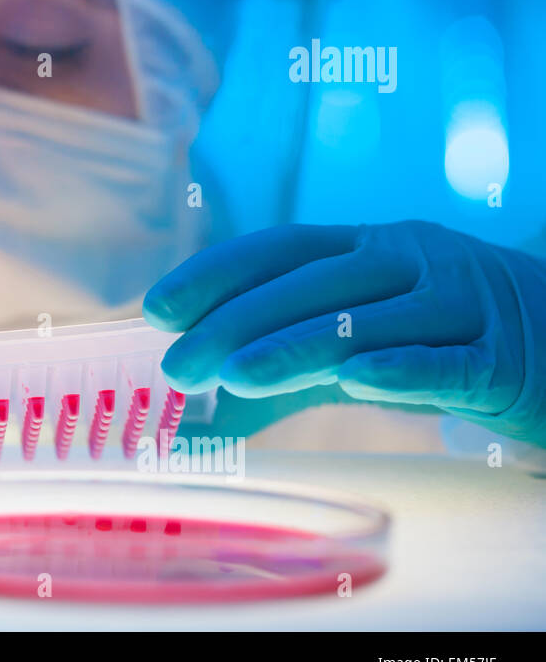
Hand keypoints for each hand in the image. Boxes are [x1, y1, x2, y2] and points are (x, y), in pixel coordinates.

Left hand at [144, 221, 545, 447]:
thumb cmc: (439, 342)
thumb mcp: (359, 342)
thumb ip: (285, 371)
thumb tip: (194, 414)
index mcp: (369, 246)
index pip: (280, 247)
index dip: (216, 272)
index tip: (156, 308)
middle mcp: (412, 260)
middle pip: (314, 283)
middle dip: (237, 322)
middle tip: (179, 365)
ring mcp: (462, 303)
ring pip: (372, 319)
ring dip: (299, 346)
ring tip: (237, 378)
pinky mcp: (506, 359)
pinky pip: (448, 361)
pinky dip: (402, 369)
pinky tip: (356, 383)